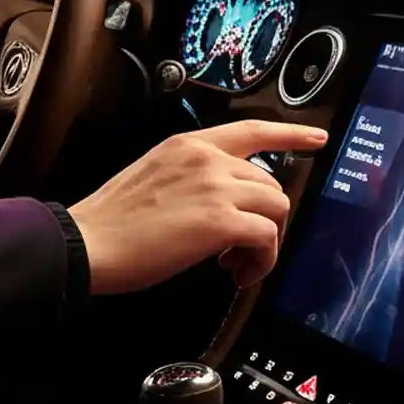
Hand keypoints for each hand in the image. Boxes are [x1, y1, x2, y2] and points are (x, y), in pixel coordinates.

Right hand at [68, 120, 327, 294]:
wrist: (87, 242)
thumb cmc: (110, 222)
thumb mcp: (152, 176)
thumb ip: (190, 177)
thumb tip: (220, 201)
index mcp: (188, 145)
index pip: (252, 130)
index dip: (290, 135)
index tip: (316, 139)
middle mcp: (207, 159)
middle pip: (271, 183)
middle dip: (264, 218)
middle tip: (237, 250)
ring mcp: (217, 187)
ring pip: (276, 208)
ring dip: (264, 242)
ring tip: (234, 265)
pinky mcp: (221, 221)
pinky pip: (267, 237)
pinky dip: (260, 261)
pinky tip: (236, 273)